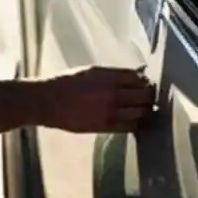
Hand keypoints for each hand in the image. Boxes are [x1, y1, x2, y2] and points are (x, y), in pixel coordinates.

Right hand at [38, 66, 156, 133]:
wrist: (49, 101)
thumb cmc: (68, 82)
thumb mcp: (93, 70)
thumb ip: (116, 73)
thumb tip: (138, 71)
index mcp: (109, 77)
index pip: (139, 78)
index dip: (145, 80)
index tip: (144, 82)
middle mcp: (113, 94)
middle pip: (144, 95)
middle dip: (149, 95)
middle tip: (147, 95)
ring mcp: (110, 112)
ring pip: (141, 112)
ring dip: (145, 110)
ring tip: (142, 107)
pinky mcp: (106, 127)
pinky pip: (130, 126)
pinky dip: (136, 122)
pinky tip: (134, 119)